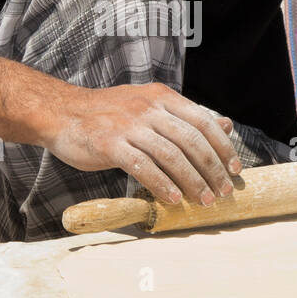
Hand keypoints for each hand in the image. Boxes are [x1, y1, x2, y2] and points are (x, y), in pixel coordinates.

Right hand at [41, 81, 242, 205]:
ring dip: (192, 181)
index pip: (203, 120)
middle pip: (191, 140)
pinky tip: (173, 199)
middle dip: (212, 169)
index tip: (234, 170)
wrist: (61, 112)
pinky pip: (143, 167)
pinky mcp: (111, 144)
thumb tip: (226, 125)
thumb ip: (185, 116)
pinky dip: (162, 185)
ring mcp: (129, 125)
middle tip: (223, 192)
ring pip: (171, 155)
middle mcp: (149, 108)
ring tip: (203, 200)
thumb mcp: (150, 106)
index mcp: (162, 97)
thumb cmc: (108, 113)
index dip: (223, 147)